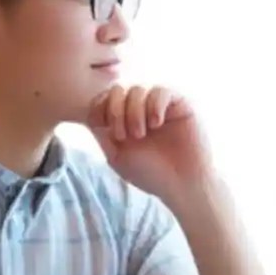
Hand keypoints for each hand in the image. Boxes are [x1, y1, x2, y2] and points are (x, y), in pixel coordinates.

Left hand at [87, 85, 214, 204]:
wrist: (183, 184)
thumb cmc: (151, 174)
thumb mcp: (117, 156)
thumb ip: (103, 133)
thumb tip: (92, 112)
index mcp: (123, 121)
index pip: (104, 99)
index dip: (99, 107)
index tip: (102, 127)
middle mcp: (141, 110)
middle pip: (118, 90)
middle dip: (115, 110)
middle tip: (123, 135)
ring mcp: (159, 106)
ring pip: (138, 90)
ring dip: (134, 111)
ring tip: (141, 134)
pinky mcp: (179, 104)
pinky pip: (161, 91)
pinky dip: (154, 105)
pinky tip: (156, 123)